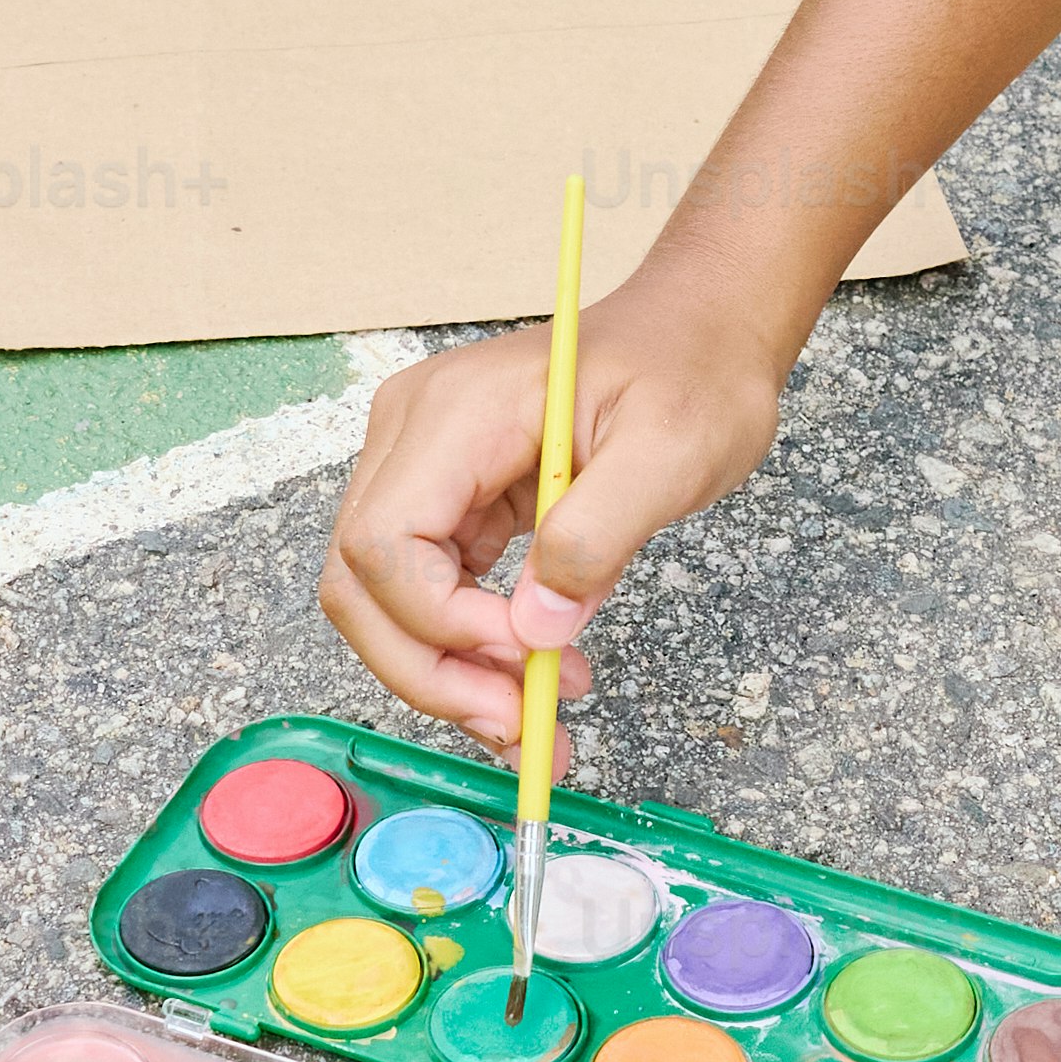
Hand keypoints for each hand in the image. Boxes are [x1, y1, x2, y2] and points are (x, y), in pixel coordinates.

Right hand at [318, 288, 787, 739]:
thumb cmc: (691, 372)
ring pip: (383, 600)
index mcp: (455, 411)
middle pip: (361, 582)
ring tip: (537, 716)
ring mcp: (423, 466)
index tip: (525, 660)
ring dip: (448, 673)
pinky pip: (426, 590)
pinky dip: (468, 648)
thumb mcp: (673, 450)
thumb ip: (598, 536)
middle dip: (430, 670)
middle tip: (518, 728)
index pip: (385, 541)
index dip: (438, 622)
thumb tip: (534, 631)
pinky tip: (532, 673)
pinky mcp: (450, 498)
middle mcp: (413, 434)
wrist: (699, 332)